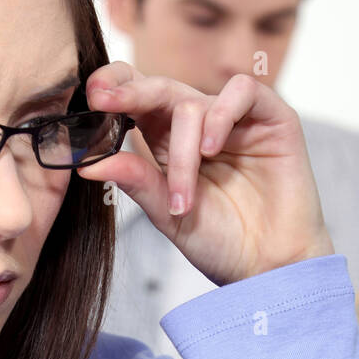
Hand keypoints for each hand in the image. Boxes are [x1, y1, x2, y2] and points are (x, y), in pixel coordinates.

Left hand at [77, 63, 333, 284]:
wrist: (269, 269)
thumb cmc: (221, 244)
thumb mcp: (168, 215)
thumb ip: (136, 183)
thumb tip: (86, 164)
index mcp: (168, 142)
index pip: (138, 100)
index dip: (114, 89)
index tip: (90, 97)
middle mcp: (200, 125)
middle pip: (159, 89)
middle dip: (129, 94)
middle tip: (102, 100)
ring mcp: (236, 120)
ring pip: (194, 102)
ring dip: (182, 149)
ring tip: (185, 197)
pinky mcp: (272, 118)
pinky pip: (242, 91)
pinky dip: (221, 115)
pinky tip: (212, 149)